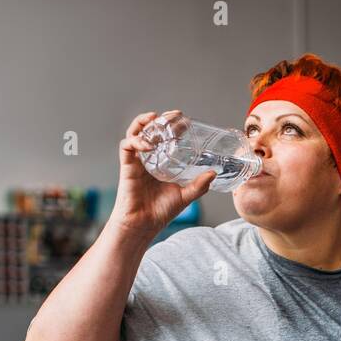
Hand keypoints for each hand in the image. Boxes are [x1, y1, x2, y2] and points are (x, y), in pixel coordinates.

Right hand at [111, 110, 216, 240]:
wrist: (144, 225)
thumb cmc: (161, 212)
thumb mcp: (185, 196)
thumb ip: (199, 186)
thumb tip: (213, 173)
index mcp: (160, 162)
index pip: (163, 137)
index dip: (171, 125)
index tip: (182, 119)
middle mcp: (147, 158)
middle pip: (149, 130)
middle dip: (159, 119)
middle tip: (173, 115)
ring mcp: (136, 161)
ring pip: (135, 133)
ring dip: (143, 122)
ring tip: (154, 118)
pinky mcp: (127, 167)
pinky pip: (127, 147)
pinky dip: (136, 141)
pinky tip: (148, 144)